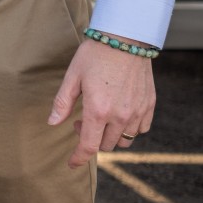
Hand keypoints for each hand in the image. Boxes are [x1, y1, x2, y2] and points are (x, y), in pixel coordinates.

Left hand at [47, 36, 155, 168]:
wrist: (125, 38)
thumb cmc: (95, 54)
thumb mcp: (73, 76)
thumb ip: (63, 103)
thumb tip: (53, 123)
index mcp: (98, 110)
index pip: (89, 146)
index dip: (79, 158)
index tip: (71, 163)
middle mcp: (120, 116)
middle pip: (106, 145)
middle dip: (92, 139)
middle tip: (82, 121)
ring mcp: (137, 112)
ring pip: (124, 140)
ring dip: (110, 136)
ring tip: (101, 117)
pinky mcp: (150, 105)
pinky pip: (141, 129)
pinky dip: (129, 128)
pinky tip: (119, 114)